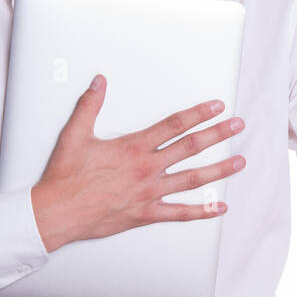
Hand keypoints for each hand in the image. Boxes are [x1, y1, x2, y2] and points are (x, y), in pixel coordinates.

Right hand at [30, 74, 246, 252]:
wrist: (57, 212)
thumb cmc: (65, 177)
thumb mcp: (74, 134)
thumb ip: (90, 105)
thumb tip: (99, 82)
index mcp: (133, 147)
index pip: (174, 125)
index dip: (198, 114)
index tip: (216, 107)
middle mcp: (147, 169)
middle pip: (191, 147)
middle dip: (218, 134)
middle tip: (238, 125)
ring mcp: (149, 193)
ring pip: (192, 179)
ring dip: (219, 169)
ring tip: (240, 162)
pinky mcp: (146, 214)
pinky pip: (179, 214)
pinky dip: (202, 211)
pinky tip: (219, 207)